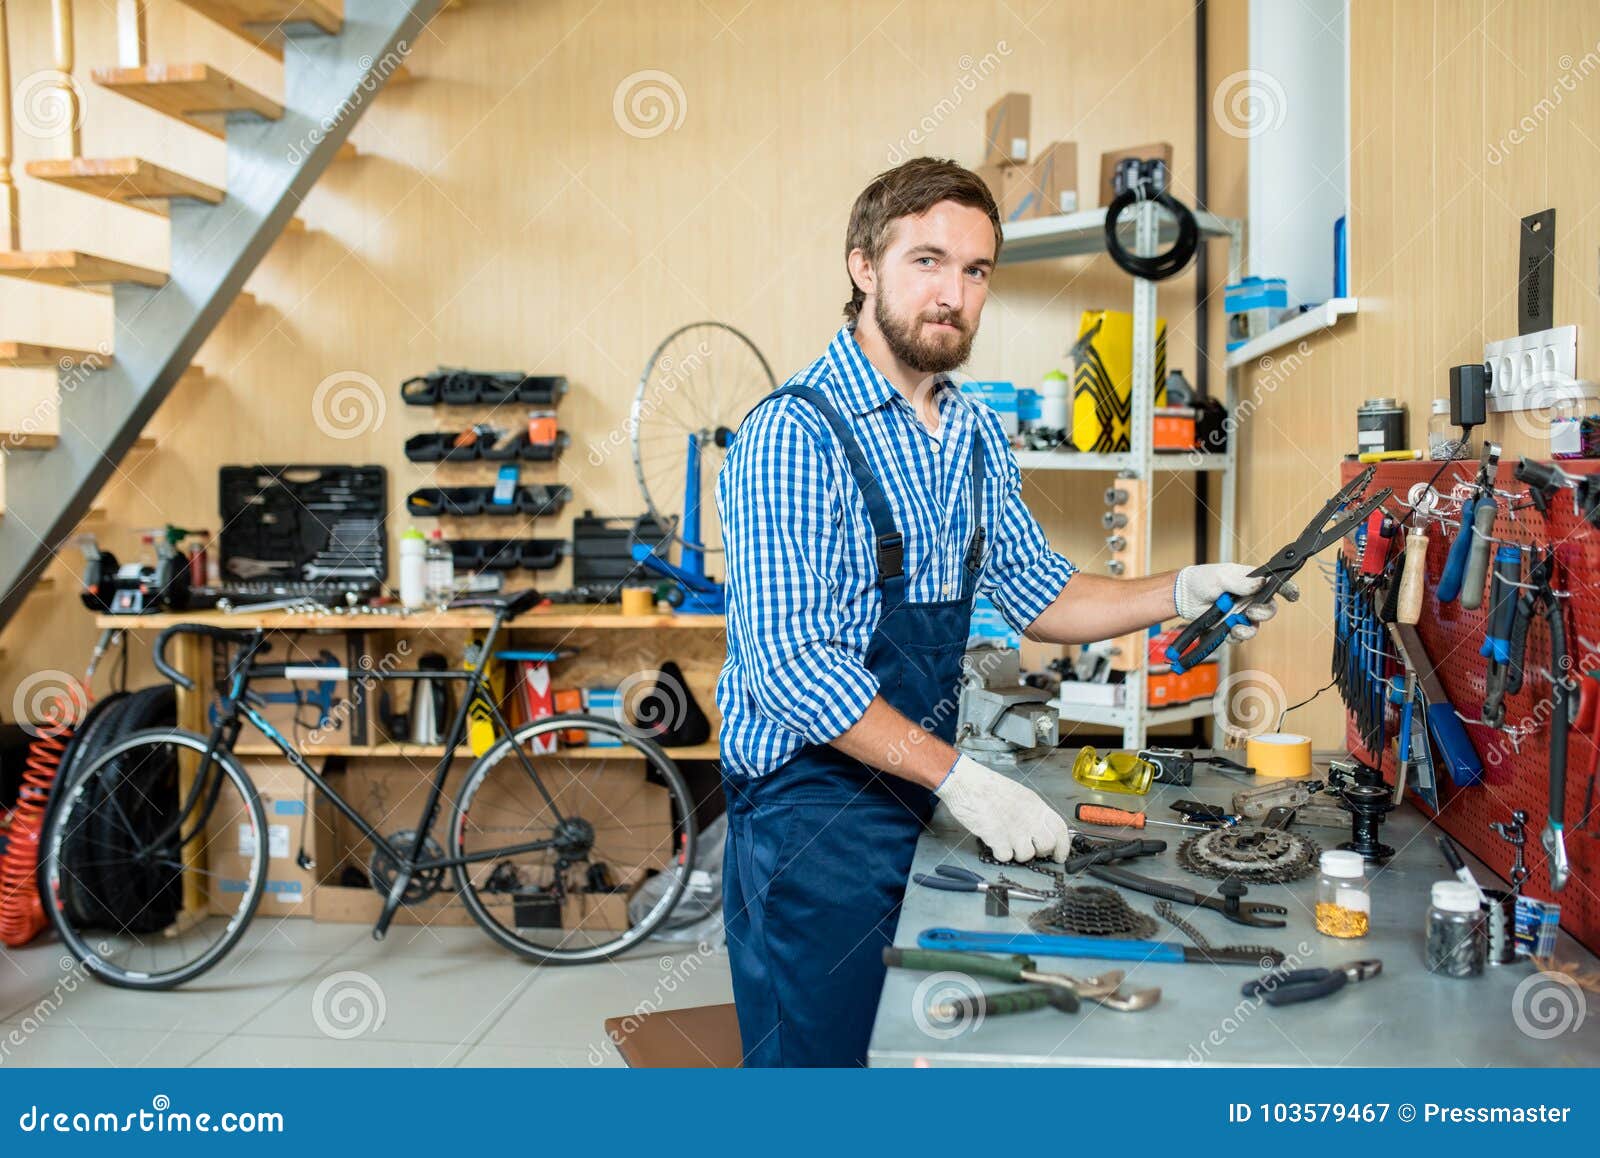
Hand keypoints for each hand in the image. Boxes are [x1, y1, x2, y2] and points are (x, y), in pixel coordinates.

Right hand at [934, 755, 1073, 862]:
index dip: (1063, 846)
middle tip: (1030, 849)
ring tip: (1007, 842)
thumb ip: (1032, 812)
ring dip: (1017, 853)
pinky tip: (994, 841)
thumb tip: (1040, 829)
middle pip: (1047, 845)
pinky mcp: (998, 838)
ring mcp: (1014, 829)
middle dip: (1040, 852)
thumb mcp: (1020, 794)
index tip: (1060, 856)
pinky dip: (1000, 853)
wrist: (967, 783)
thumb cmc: (988, 787)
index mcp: (1036, 805)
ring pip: (1027, 855)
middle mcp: (1029, 818)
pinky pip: (1006, 856)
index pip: (1060, 830)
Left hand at [1174, 562, 1299, 642]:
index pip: (1276, 585)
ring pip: (1255, 626)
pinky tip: (1228, 630)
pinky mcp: (1231, 626)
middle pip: (1269, 609)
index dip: (1288, 590)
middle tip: (1251, 610)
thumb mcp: (1221, 576)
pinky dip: (1235, 635)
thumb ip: (1241, 581)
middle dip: (1264, 612)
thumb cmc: (1202, 579)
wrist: (1184, 596)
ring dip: (1248, 628)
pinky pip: (1240, 635)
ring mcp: (1241, 613)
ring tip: (1236, 626)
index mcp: (1252, 582)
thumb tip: (1262, 582)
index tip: (1293, 595)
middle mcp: (1250, 598)